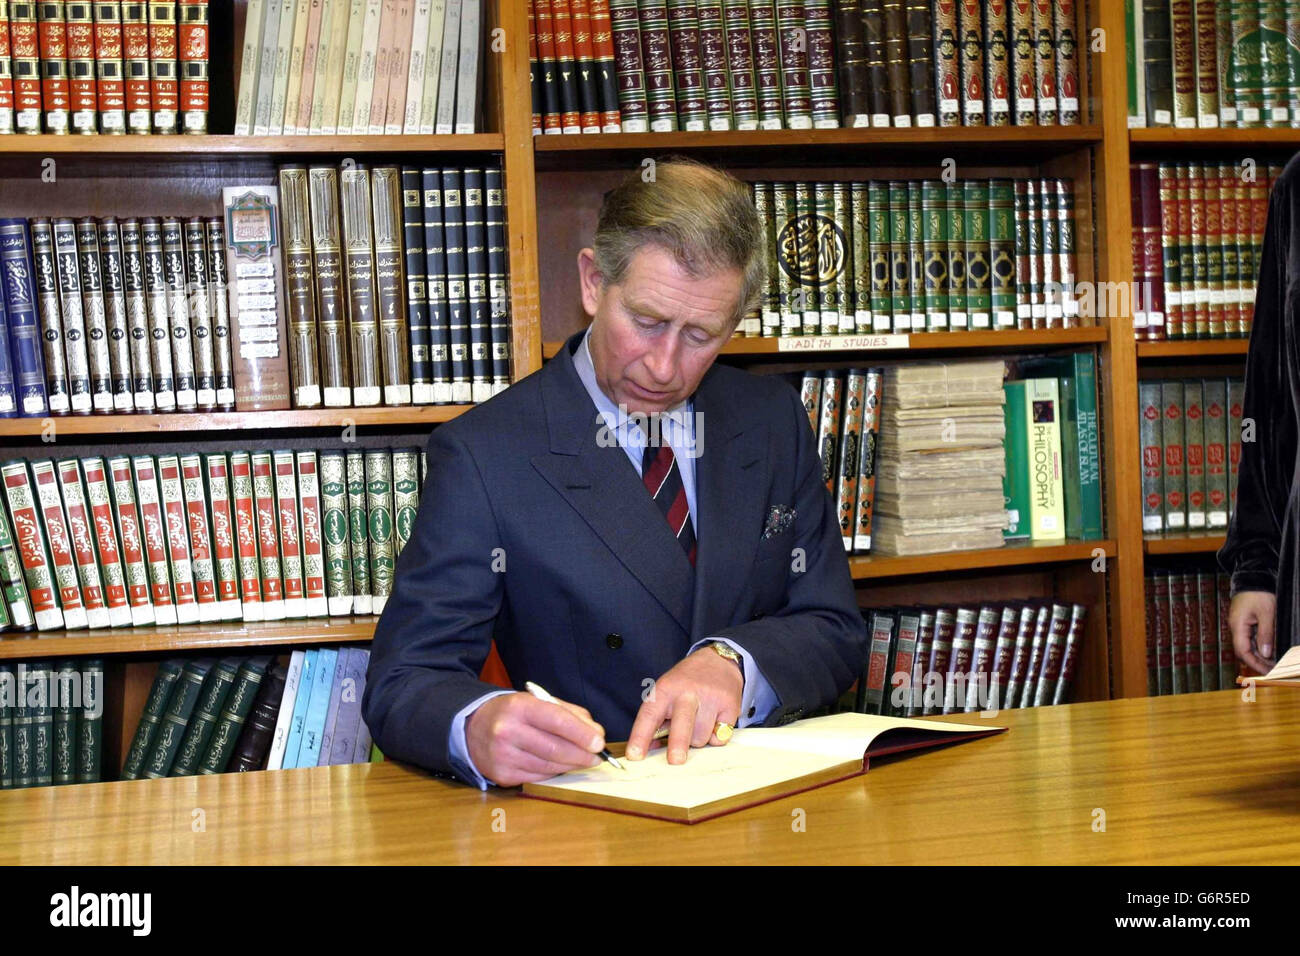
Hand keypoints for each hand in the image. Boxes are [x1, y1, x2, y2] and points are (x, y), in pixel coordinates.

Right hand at [466, 692, 605, 786]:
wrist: (471, 728)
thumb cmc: (512, 713)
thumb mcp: (536, 702)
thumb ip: (568, 714)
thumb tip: (595, 733)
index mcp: (518, 706)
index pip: (556, 720)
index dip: (581, 733)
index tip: (599, 742)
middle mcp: (507, 731)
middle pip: (554, 748)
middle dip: (581, 754)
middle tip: (597, 756)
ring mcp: (502, 755)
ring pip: (548, 765)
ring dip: (571, 765)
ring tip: (584, 761)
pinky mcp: (502, 775)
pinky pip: (538, 777)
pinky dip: (554, 772)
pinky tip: (561, 766)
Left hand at [626, 647, 743, 764]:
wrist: (718, 661)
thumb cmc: (686, 683)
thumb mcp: (666, 693)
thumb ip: (657, 721)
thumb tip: (649, 750)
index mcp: (665, 690)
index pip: (650, 715)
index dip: (640, 736)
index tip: (634, 755)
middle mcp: (687, 692)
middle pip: (682, 723)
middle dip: (678, 743)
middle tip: (675, 760)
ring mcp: (711, 698)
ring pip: (701, 737)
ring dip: (697, 740)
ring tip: (698, 724)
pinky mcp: (730, 705)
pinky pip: (720, 736)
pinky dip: (715, 736)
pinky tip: (714, 720)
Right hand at [1230, 590, 1276, 674]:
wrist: (1253, 577)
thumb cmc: (1259, 593)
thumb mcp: (1267, 614)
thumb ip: (1266, 634)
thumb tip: (1266, 654)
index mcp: (1238, 626)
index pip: (1243, 651)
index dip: (1254, 664)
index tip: (1267, 672)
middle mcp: (1236, 627)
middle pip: (1244, 650)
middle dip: (1257, 662)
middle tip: (1274, 670)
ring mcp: (1239, 624)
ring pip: (1247, 645)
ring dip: (1259, 655)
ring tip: (1274, 662)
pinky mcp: (1244, 621)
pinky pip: (1250, 638)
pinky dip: (1259, 646)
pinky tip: (1269, 649)